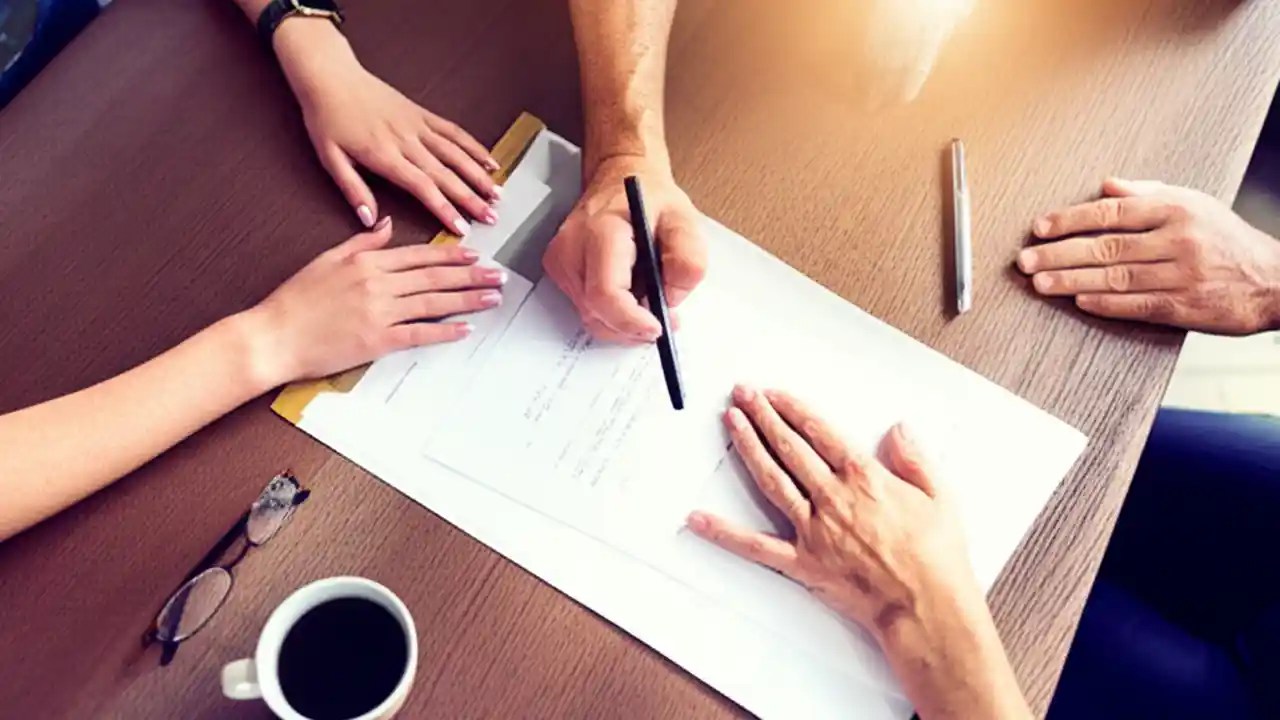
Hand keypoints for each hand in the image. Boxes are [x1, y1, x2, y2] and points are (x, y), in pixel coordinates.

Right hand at [243, 217, 505, 386]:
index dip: (451, 254)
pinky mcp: (377, 340)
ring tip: (492, 297)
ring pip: (434, 301)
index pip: (419, 255)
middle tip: (498, 275)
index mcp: (367, 262)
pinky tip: (466, 328)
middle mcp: (378, 284)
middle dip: (471, 274)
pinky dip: (445, 330)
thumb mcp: (326, 259)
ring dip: (468, 299)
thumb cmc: (294, 300)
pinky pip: (420, 333)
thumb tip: (386, 224)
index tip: (475, 254)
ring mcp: (380, 312)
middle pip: (435, 276)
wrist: (273, 336)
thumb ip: (361, 243)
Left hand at [274, 21, 499, 233]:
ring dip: (479, 174)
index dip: (445, 209)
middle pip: (446, 173)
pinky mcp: (422, 114)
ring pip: (456, 153)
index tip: (462, 228)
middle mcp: (406, 141)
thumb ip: (353, 190)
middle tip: (491, 217)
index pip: (422, 187)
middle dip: (471, 198)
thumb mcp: (330, 158)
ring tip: (497, 194)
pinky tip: (490, 161)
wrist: (330, 76)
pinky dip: (474, 146)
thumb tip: (370, 220)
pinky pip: (453, 131)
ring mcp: (417, 126)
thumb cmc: (327, 118)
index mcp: (384, 155)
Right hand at [542, 156, 706, 342]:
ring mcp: (561, 260)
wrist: (620, 177)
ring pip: (591, 316)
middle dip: (632, 326)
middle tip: (663, 317)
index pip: (605, 294)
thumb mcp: (684, 220)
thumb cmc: (650, 197)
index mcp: (602, 231)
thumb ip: (687, 261)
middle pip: (596, 313)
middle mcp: (572, 247)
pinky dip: (612, 311)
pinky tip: (629, 291)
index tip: (657, 327)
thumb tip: (671, 299)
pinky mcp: (559, 270)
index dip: (631, 321)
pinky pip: (587, 308)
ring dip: (623, 320)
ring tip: (648, 297)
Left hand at [686, 386, 979, 643]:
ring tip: (730, 422)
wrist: (926, 606)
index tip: (775, 393)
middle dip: (763, 415)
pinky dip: (724, 533)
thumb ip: (914, 459)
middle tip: (742, 393)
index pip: (819, 431)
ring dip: (748, 447)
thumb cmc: (936, 557)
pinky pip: (756, 546)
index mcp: (864, 478)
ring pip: (772, 479)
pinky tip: (699, 519)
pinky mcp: (803, 561)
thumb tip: (899, 429)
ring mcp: (814, 529)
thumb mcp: (939, 496)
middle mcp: (833, 497)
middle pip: (790, 447)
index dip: (793, 408)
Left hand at [1018, 178, 1279, 334]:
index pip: (1111, 213)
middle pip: (1106, 247)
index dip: (1070, 220)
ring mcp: (1181, 275)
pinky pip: (1136, 305)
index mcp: (1176, 209)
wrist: (1274, 281)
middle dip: (1059, 253)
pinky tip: (1078, 302)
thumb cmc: (1226, 240)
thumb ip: (1147, 193)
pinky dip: (1104, 304)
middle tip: (1025, 259)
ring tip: (1039, 282)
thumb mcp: (1194, 203)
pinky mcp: (1185, 307)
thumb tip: (1106, 186)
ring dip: (1071, 281)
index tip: (1040, 227)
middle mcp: (1178, 240)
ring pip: (1115, 278)